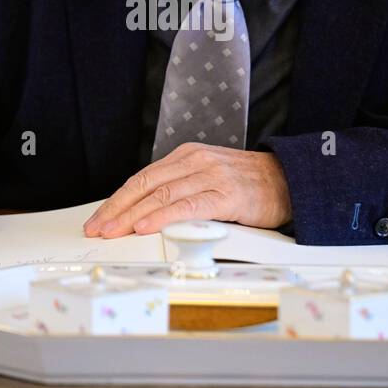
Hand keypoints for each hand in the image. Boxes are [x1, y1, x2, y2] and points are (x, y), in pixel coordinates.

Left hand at [82, 143, 291, 237]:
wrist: (290, 180)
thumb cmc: (249, 185)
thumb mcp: (209, 177)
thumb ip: (181, 189)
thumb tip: (145, 214)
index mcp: (187, 156)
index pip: (143, 178)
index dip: (118, 200)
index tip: (99, 218)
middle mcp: (196, 161)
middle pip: (145, 185)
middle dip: (117, 209)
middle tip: (97, 229)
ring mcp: (211, 176)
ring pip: (162, 196)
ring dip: (133, 216)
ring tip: (113, 231)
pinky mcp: (226, 195)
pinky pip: (188, 206)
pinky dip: (164, 217)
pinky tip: (147, 226)